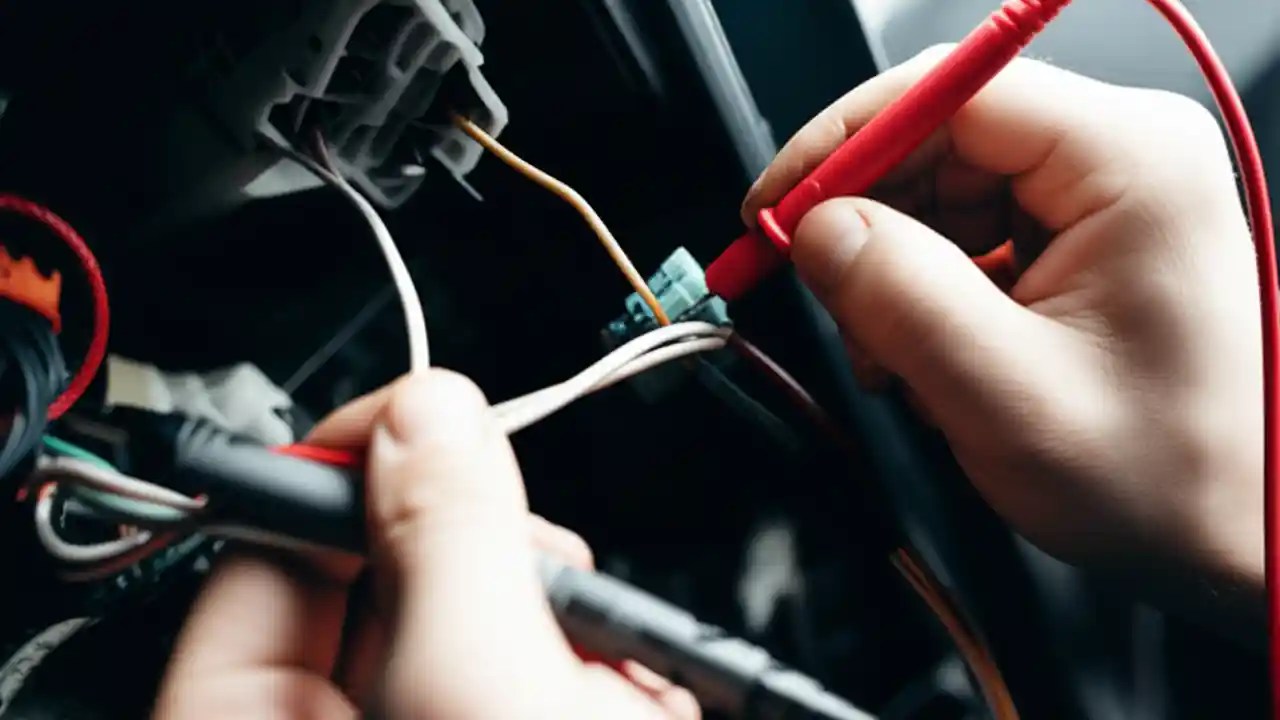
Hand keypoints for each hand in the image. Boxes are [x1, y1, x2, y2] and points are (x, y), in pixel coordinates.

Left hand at [155, 372, 699, 718]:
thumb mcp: (479, 681)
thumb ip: (446, 534)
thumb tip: (432, 411)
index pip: (264, 549)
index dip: (343, 460)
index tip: (425, 406)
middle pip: (385, 566)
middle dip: (482, 539)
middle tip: (537, 549)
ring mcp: (435, 719)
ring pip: (479, 602)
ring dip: (557, 599)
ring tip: (604, 647)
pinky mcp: (513, 718)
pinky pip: (542, 648)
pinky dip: (599, 646)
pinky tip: (628, 679)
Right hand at [745, 50, 1262, 627]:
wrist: (1225, 533)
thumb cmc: (1161, 477)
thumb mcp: (1008, 397)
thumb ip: (903, 301)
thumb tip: (817, 227)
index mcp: (1129, 162)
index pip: (950, 94)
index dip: (843, 143)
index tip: (775, 208)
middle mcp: (1117, 156)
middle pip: (936, 139)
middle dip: (864, 221)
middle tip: (823, 295)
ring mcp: (1096, 194)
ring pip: (936, 190)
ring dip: (888, 269)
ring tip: (894, 356)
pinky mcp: (1072, 234)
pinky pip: (960, 232)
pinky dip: (919, 291)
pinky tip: (924, 354)